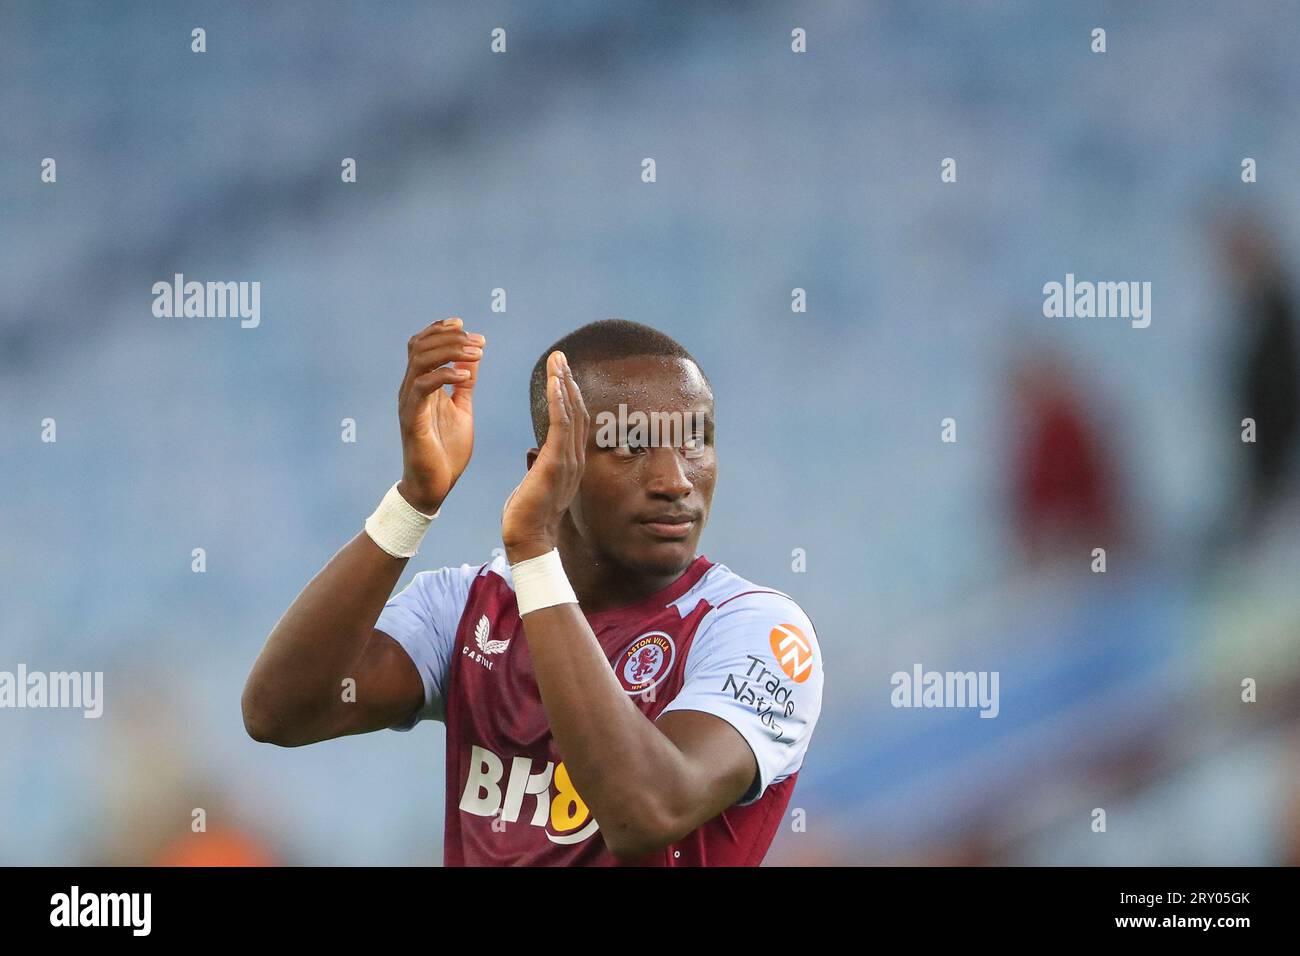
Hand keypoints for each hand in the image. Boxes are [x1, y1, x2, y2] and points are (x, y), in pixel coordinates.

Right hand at [395, 317, 484, 513]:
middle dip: (450, 337)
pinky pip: (423, 387)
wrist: (434, 487)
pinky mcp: (412, 419)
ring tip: (477, 353)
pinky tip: (466, 376)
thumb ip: (464, 383)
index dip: (440, 329)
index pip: (422, 344)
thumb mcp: (462, 408)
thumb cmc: (446, 451)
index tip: (465, 325)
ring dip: (450, 351)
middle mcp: (410, 389)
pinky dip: (445, 375)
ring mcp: (409, 403)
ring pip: (420, 360)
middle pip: (419, 345)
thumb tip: (474, 356)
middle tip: (479, 341)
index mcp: (421, 385)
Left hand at [501, 350, 588, 559]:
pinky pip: (561, 425)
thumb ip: (542, 466)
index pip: (573, 421)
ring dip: (564, 383)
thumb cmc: (528, 517)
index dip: (569, 395)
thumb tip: (537, 455)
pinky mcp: (557, 463)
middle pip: (577, 410)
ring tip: (557, 360)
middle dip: (568, 381)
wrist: (528, 541)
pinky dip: (559, 401)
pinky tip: (554, 382)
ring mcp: (569, 461)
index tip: (560, 373)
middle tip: (559, 357)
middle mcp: (575, 458)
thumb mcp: (537, 483)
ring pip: (571, 412)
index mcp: (570, 462)